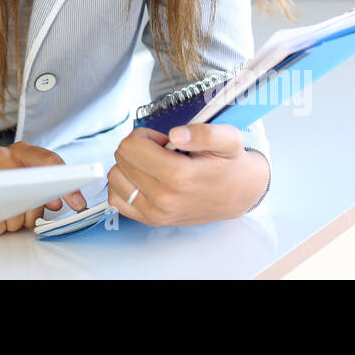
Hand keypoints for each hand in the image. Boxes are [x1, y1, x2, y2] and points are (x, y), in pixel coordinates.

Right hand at [0, 142, 88, 235]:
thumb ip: (45, 186)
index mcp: (22, 150)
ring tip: (6, 209)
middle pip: (34, 195)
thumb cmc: (0, 178)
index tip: (78, 204)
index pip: (51, 162)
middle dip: (32, 211)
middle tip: (26, 210)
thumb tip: (58, 202)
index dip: (68, 185)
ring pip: (15, 212)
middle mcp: (3, 155)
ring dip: (15, 220)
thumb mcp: (23, 174)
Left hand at [107, 124, 267, 225]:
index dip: (145, 135)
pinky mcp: (150, 220)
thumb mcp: (228, 139)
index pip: (131, 146)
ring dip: (130, 166)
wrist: (239, 194)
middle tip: (162, 152)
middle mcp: (164, 198)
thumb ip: (204, 133)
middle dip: (138, 148)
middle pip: (122, 158)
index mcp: (179, 176)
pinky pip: (116, 199)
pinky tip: (143, 179)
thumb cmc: (230, 165)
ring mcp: (155, 213)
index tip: (162, 141)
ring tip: (155, 166)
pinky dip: (124, 185)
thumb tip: (176, 135)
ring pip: (115, 177)